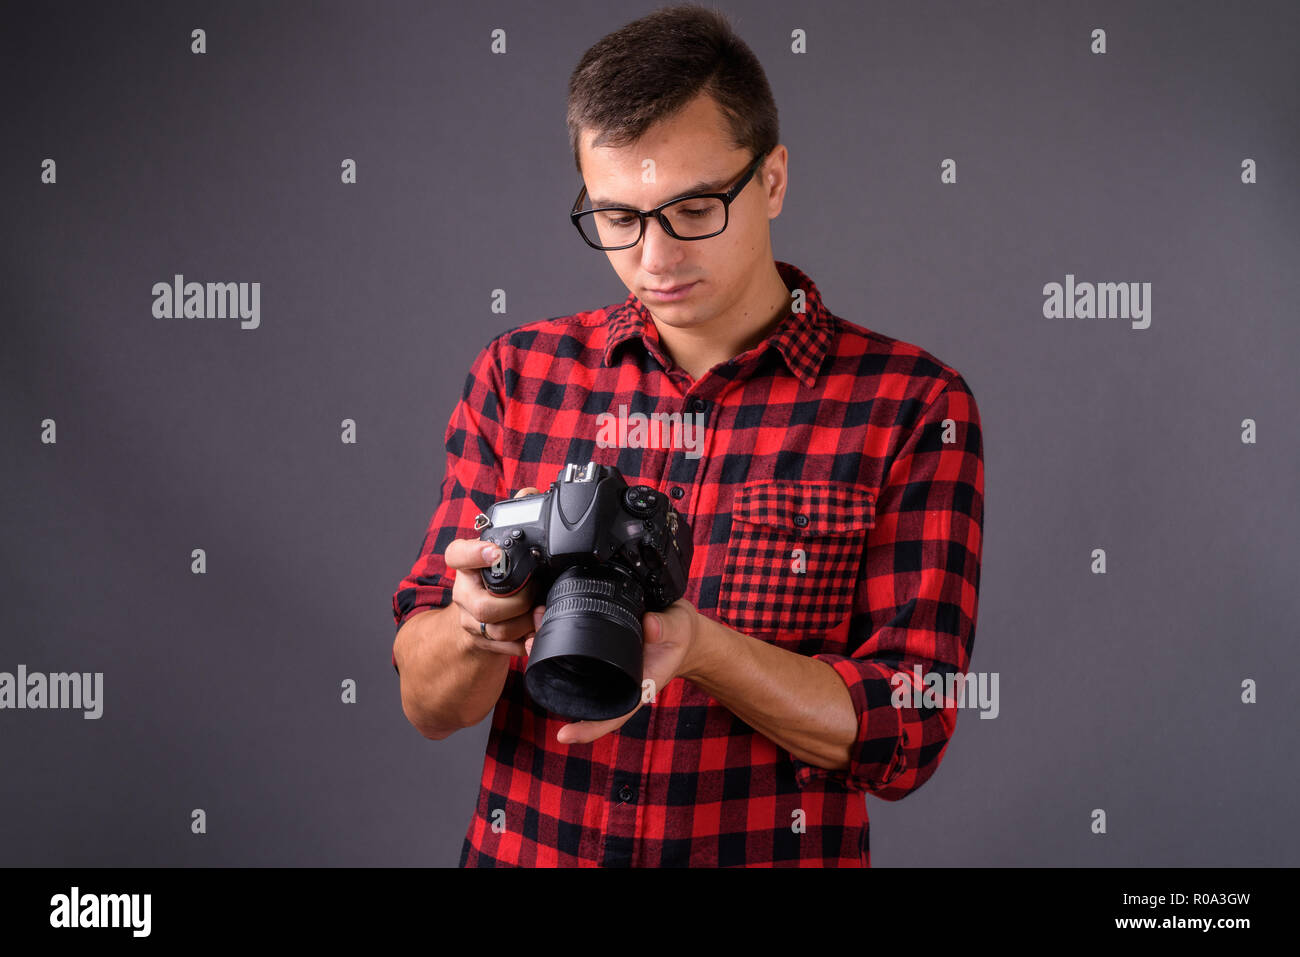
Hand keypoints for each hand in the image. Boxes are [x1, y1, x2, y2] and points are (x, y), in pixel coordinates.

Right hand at [445, 487, 541, 656]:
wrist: (478, 618)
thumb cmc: (495, 576)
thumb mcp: (501, 548)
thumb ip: (515, 518)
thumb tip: (530, 493)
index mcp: (467, 566)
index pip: (457, 555)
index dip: (474, 553)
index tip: (495, 551)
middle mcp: (464, 593)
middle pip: (483, 605)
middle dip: (517, 602)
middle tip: (535, 592)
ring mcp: (471, 621)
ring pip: (497, 630)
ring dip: (526, 624)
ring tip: (540, 612)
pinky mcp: (484, 644)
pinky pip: (507, 649)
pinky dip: (527, 643)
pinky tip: (537, 634)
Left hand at [524, 598, 704, 744]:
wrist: (679, 630)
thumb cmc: (679, 635)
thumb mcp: (680, 629)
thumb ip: (666, 628)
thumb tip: (649, 626)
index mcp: (636, 686)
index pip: (611, 715)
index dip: (589, 729)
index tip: (564, 736)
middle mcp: (616, 681)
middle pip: (581, 693)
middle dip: (553, 679)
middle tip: (531, 651)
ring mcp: (605, 668)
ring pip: (572, 671)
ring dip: (548, 654)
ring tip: (532, 635)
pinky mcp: (599, 650)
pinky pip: (575, 652)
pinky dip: (558, 639)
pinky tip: (545, 623)